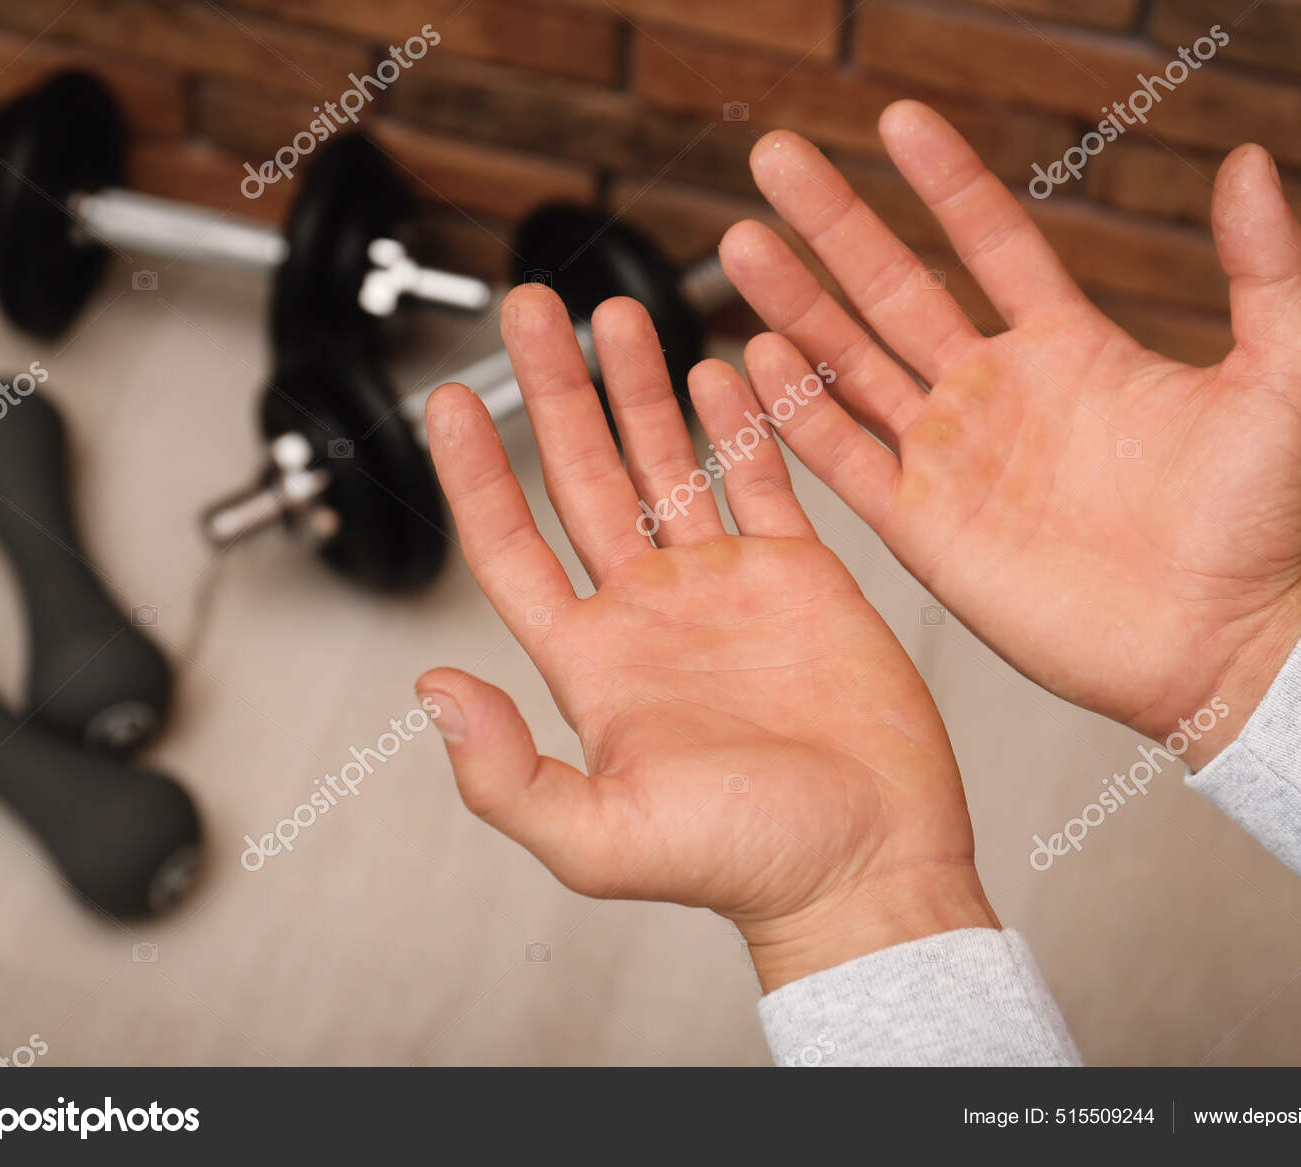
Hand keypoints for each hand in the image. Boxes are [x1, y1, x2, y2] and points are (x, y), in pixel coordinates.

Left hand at [417, 286, 995, 990]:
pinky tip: (720, 367)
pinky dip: (742, 421)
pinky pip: (762, 478)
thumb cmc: (746, 865)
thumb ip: (504, 775)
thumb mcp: (601, 837)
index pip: (512, 546)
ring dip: (640, 389)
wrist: (867, 865)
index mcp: (592, 661)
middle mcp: (649, 612)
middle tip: (533, 307)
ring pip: (668, 463)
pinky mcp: (799, 576)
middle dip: (555, 389)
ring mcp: (723, 588)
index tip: (449, 398)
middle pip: (582, 476)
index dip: (475, 473)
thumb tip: (433, 690)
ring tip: (617, 313)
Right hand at [719, 101, 1300, 766]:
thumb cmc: (1257, 524)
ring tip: (740, 243)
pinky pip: (848, 457)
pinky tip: (760, 357)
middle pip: (894, 290)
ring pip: (853, 363)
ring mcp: (951, 457)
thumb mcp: (1283, 380)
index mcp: (1068, 349)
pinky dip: (802, 412)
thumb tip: (1250, 161)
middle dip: (834, 223)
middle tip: (775, 157)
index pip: (990, 243)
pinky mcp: (924, 526)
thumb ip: (1267, 270)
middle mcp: (994, 393)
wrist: (1217, 647)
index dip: (946, 182)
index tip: (895, 117)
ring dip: (796, 305)